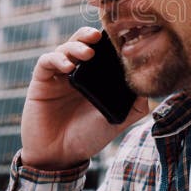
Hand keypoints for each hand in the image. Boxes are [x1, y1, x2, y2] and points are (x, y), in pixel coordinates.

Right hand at [19, 27, 148, 169]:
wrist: (60, 156)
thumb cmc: (88, 136)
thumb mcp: (117, 120)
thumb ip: (134, 104)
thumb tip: (148, 86)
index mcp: (95, 77)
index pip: (102, 50)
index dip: (108, 40)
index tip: (119, 37)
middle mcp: (77, 72)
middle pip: (82, 42)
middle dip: (90, 35)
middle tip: (99, 37)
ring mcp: (59, 75)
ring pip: (65, 47)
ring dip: (76, 46)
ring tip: (88, 53)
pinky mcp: (42, 81)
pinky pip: (47, 61)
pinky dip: (57, 59)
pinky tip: (68, 67)